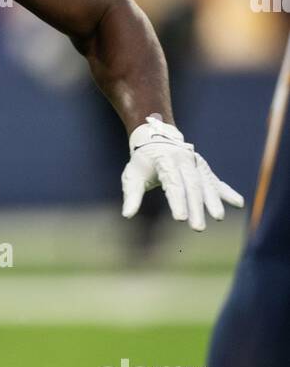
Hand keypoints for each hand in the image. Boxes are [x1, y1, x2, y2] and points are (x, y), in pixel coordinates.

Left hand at [121, 114, 243, 230]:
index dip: (177, 201)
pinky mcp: (203, 168)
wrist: (156, 138)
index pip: (173, 184)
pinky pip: (215, 181)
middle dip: (196, 207)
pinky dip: (226, 192)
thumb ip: (132, 195)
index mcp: (165, 161)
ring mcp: (195, 163)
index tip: (180, 219)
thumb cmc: (143, 162)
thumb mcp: (132, 176)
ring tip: (218, 217)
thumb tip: (127, 215)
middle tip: (198, 228)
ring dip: (213, 201)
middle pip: (192, 186)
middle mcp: (183, 160)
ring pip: (205, 183)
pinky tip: (238, 203)